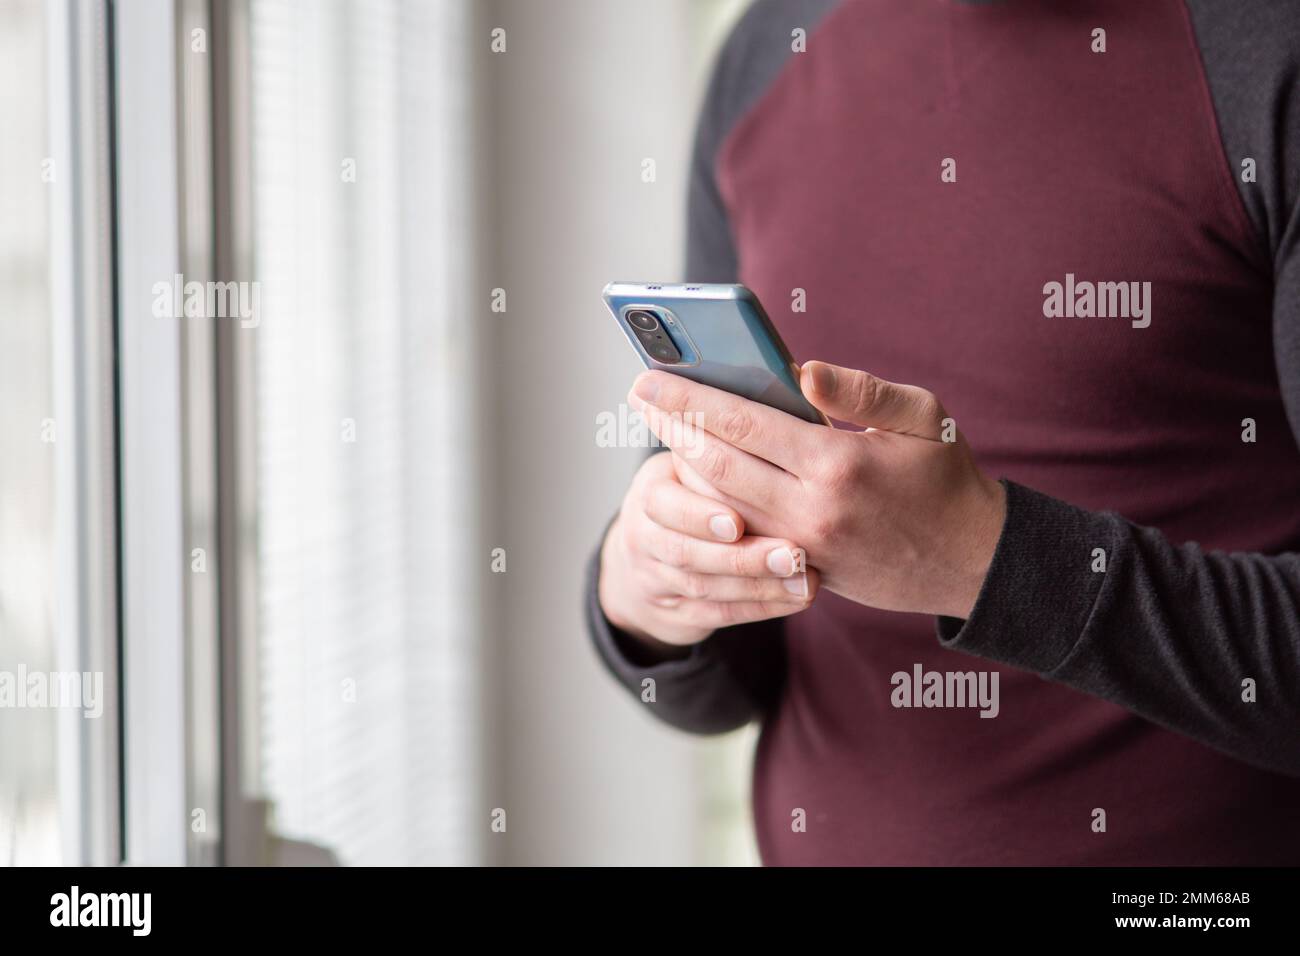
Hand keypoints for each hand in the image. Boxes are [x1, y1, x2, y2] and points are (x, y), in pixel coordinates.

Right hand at [597, 450, 819, 653]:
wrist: (650, 555)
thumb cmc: (697, 489)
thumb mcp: (694, 460)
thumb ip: (731, 436)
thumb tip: (800, 387)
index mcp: (652, 483)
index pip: (666, 495)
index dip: (702, 508)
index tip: (740, 519)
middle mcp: (643, 530)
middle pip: (684, 548)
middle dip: (739, 553)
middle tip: (792, 552)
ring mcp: (655, 575)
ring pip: (704, 585)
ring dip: (758, 584)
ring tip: (806, 579)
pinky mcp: (676, 610)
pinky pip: (719, 613)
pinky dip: (761, 607)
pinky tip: (799, 598)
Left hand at [628, 362, 1006, 619]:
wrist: (972, 563)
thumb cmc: (946, 477)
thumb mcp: (924, 418)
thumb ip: (862, 390)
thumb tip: (801, 370)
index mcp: (837, 464)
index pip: (743, 423)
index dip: (690, 399)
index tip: (651, 377)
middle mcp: (810, 510)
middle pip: (717, 464)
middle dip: (672, 427)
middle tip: (637, 396)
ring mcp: (802, 546)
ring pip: (722, 502)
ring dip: (685, 464)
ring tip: (661, 427)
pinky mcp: (801, 569)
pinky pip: (742, 531)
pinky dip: (713, 501)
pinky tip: (696, 473)